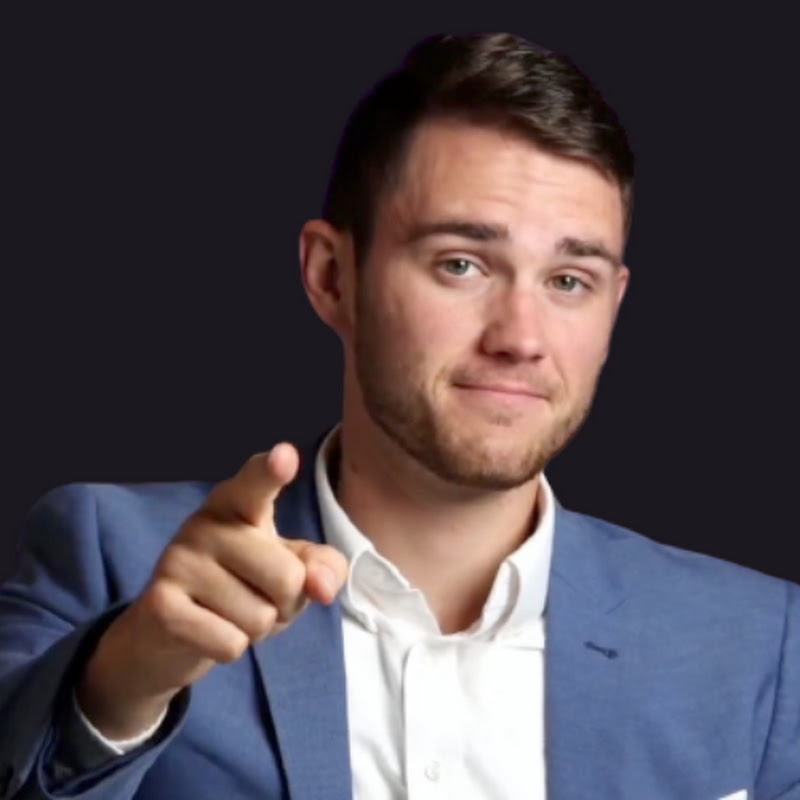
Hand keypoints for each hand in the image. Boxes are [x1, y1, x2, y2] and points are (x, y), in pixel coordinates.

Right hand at [77, 443, 347, 739]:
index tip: (285, 456)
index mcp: (239, 502)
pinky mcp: (160, 605)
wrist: (165, 635)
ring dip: (254, 629)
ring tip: (226, 613)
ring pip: (261, 618)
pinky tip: (205, 632)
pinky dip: (230, 650)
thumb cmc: (242, 587)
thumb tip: (323, 587)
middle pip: (288, 578)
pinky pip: (231, 644)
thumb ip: (322, 568)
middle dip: (285, 604)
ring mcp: (178, 560)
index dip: (272, 470)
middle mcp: (205, 522)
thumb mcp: (289, 570)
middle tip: (253, 596)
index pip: (257, 482)